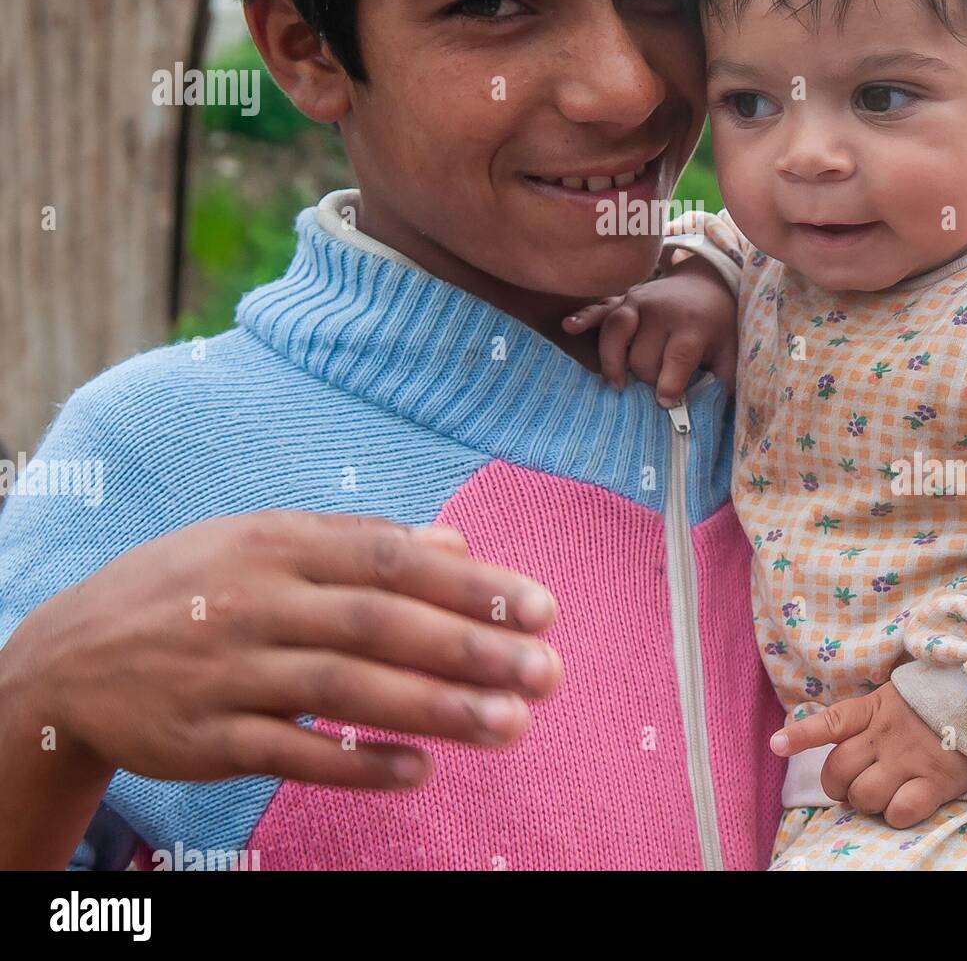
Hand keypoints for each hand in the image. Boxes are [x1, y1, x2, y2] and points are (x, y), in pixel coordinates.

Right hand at [1, 510, 562, 794]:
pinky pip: (291, 752)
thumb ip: (361, 541)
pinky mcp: (205, 738)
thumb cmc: (195, 585)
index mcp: (281, 542)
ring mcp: (228, 671)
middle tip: (548, 674)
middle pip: (380, 624)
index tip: (544, 608)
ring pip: (345, 689)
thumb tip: (454, 541)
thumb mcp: (266, 541)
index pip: (394, 559)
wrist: (71, 655)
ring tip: (510, 726)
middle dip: (472, 649)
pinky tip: (419, 771)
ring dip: (434, 709)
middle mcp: (258, 600)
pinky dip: (356, 761)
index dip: (472, 584)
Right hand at [562, 253, 737, 404]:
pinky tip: (569, 327)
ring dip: (614, 362)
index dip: (670, 385)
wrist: (707, 282)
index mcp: (693, 325)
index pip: (677, 358)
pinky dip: (585, 318)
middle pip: (642, 356)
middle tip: (654, 388)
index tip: (667, 403)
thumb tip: (706, 415)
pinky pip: (600, 309)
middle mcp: (663, 311)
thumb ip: (721, 381)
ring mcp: (639, 301)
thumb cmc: (717, 326)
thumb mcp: (730, 351)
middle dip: (647, 379)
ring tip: (617, 385)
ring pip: (617, 334)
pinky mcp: (623, 298)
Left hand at [770, 681, 966, 827]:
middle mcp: (885, 736)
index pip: (830, 722)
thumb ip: (870, 712)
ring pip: (864, 796)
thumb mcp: (896, 693)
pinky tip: (903, 805)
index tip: (776, 745)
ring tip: (878, 796)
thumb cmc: (936, 699)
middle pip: (839, 771)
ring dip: (864, 802)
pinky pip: (899, 812)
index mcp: (873, 709)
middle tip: (849, 787)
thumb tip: (844, 730)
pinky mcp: (934, 783)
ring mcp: (908, 760)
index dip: (800, 735)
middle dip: (837, 786)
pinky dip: (895, 815)